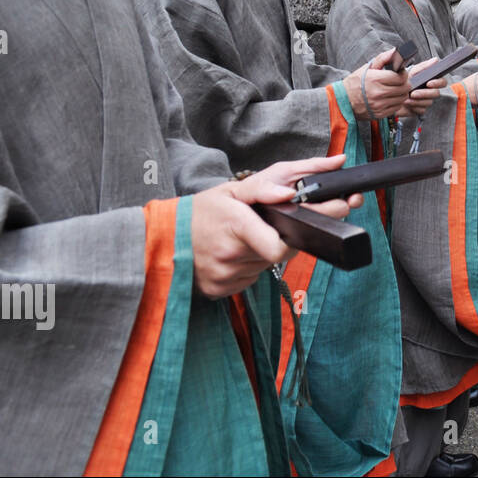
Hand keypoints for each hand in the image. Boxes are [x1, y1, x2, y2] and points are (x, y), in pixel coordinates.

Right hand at [190, 155, 360, 299]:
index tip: (316, 223)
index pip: (281, 246)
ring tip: (245, 239)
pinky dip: (249, 267)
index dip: (302, 234)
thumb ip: (266, 186)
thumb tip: (292, 192)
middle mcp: (231, 256)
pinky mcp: (220, 291)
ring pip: (266, 266)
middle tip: (269, 226)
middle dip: (283, 238)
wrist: (161, 240)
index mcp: (236, 227)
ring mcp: (225, 277)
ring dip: (265, 252)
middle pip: (280, 253)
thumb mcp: (231, 190)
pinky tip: (235, 254)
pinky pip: (250, 279)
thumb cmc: (200, 213)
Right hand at [346, 48, 409, 118]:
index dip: (403, 74)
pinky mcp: (380, 114)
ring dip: (401, 93)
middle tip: (400, 82)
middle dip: (404, 83)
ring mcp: (379, 105)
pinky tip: (390, 98)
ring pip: (402, 98)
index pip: (400, 77)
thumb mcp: (366, 68)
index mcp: (375, 79)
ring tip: (395, 90)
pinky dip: (396, 102)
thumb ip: (382, 59)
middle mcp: (378, 93)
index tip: (401, 73)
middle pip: (404, 88)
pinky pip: (397, 107)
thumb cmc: (354, 83)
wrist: (342, 101)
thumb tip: (394, 52)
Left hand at [402, 57, 443, 116]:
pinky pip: (422, 109)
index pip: (442, 82)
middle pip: (436, 93)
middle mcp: (430, 91)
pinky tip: (408, 103)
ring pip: (428, 102)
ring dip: (417, 100)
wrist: (392, 93)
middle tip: (414, 93)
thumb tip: (435, 60)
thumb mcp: (412, 72)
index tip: (429, 83)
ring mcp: (426, 100)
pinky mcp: (421, 109)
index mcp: (431, 81)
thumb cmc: (403, 82)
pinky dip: (414, 106)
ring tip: (407, 98)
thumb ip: (424, 66)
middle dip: (424, 93)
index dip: (438, 83)